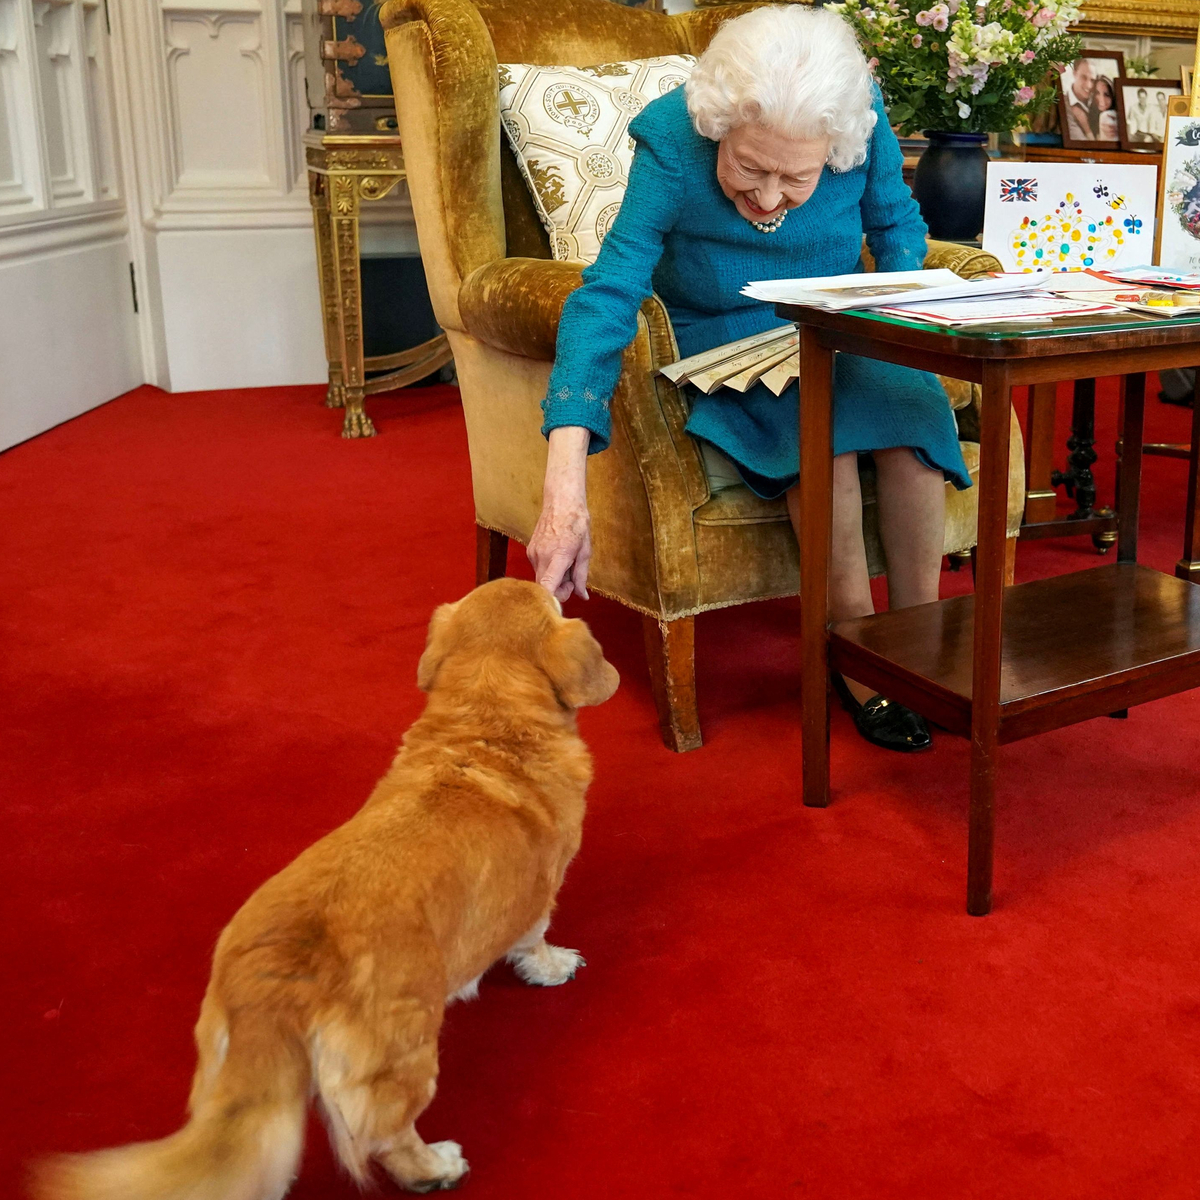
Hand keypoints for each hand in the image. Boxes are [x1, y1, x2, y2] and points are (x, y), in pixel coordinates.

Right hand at [528, 427, 590, 602]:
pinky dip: (550, 570)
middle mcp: (541, 557)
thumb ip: (581, 577)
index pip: (547, 588)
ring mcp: (533, 554)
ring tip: (567, 563)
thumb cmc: (577, 524)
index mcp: (557, 557)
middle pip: (544, 588)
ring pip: (542, 578)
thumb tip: (582, 596)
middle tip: (572, 579)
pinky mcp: (530, 551)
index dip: (554, 600)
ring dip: (555, 579)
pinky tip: (559, 557)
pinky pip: (539, 569)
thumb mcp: (585, 552)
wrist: (561, 502)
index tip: (565, 599)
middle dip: (559, 590)